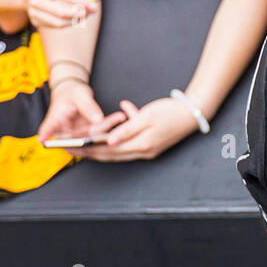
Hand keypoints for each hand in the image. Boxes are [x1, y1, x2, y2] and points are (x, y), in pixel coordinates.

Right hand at [27, 0, 97, 28]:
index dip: (81, 2)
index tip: (94, 5)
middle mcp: (36, 1)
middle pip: (60, 12)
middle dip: (79, 14)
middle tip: (92, 11)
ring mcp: (33, 13)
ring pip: (59, 23)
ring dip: (75, 20)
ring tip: (85, 13)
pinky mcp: (35, 22)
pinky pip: (55, 26)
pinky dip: (67, 22)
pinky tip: (72, 16)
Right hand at [38, 80, 123, 143]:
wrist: (73, 93)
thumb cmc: (71, 92)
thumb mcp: (79, 95)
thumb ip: (88, 107)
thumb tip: (97, 119)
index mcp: (54, 121)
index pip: (49, 129)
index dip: (49, 135)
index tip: (48, 139)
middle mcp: (63, 131)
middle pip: (79, 135)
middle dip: (98, 129)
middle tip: (114, 120)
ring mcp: (75, 134)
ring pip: (91, 135)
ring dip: (107, 127)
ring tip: (120, 116)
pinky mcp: (85, 134)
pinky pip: (98, 132)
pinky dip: (108, 125)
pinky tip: (118, 118)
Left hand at [80, 97, 199, 160]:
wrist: (195, 112)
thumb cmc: (172, 112)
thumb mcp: (147, 116)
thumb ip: (126, 129)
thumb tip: (108, 141)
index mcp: (141, 145)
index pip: (107, 151)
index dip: (88, 149)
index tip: (72, 147)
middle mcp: (143, 151)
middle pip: (110, 154)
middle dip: (89, 151)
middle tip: (72, 147)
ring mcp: (148, 149)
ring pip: (118, 150)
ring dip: (102, 144)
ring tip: (87, 138)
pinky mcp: (151, 144)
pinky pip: (129, 142)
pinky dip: (120, 134)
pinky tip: (122, 116)